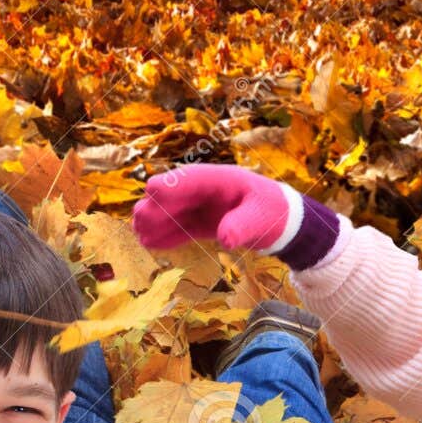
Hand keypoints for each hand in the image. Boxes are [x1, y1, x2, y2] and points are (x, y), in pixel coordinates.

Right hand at [132, 165, 290, 252]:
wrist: (282, 220)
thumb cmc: (273, 211)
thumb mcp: (262, 217)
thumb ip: (243, 225)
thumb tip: (225, 239)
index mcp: (219, 179)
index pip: (190, 178)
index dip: (171, 185)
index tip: (152, 192)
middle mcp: (205, 190)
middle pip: (173, 195)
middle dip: (156, 207)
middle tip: (139, 223)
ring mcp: (201, 207)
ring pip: (172, 212)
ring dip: (155, 222)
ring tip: (139, 235)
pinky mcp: (202, 223)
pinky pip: (180, 228)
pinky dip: (166, 235)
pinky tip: (151, 244)